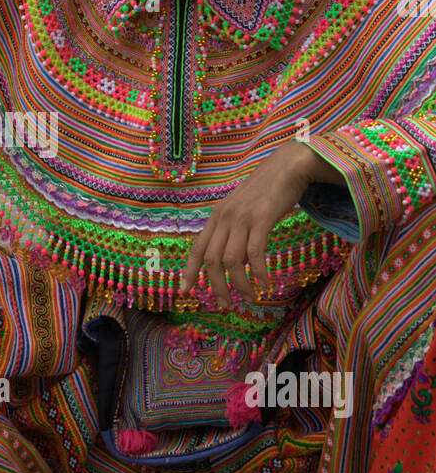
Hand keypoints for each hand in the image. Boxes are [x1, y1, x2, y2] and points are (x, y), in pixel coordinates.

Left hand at [179, 142, 318, 307]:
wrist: (288, 167)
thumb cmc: (267, 191)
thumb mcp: (243, 211)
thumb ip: (235, 234)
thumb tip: (236, 263)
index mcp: (216, 217)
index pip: (197, 248)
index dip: (189, 271)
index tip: (184, 292)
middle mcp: (224, 218)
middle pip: (212, 261)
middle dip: (217, 287)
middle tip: (226, 305)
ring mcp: (241, 218)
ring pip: (231, 261)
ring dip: (240, 285)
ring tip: (251, 298)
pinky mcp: (261, 219)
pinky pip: (255, 253)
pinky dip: (258, 273)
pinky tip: (266, 283)